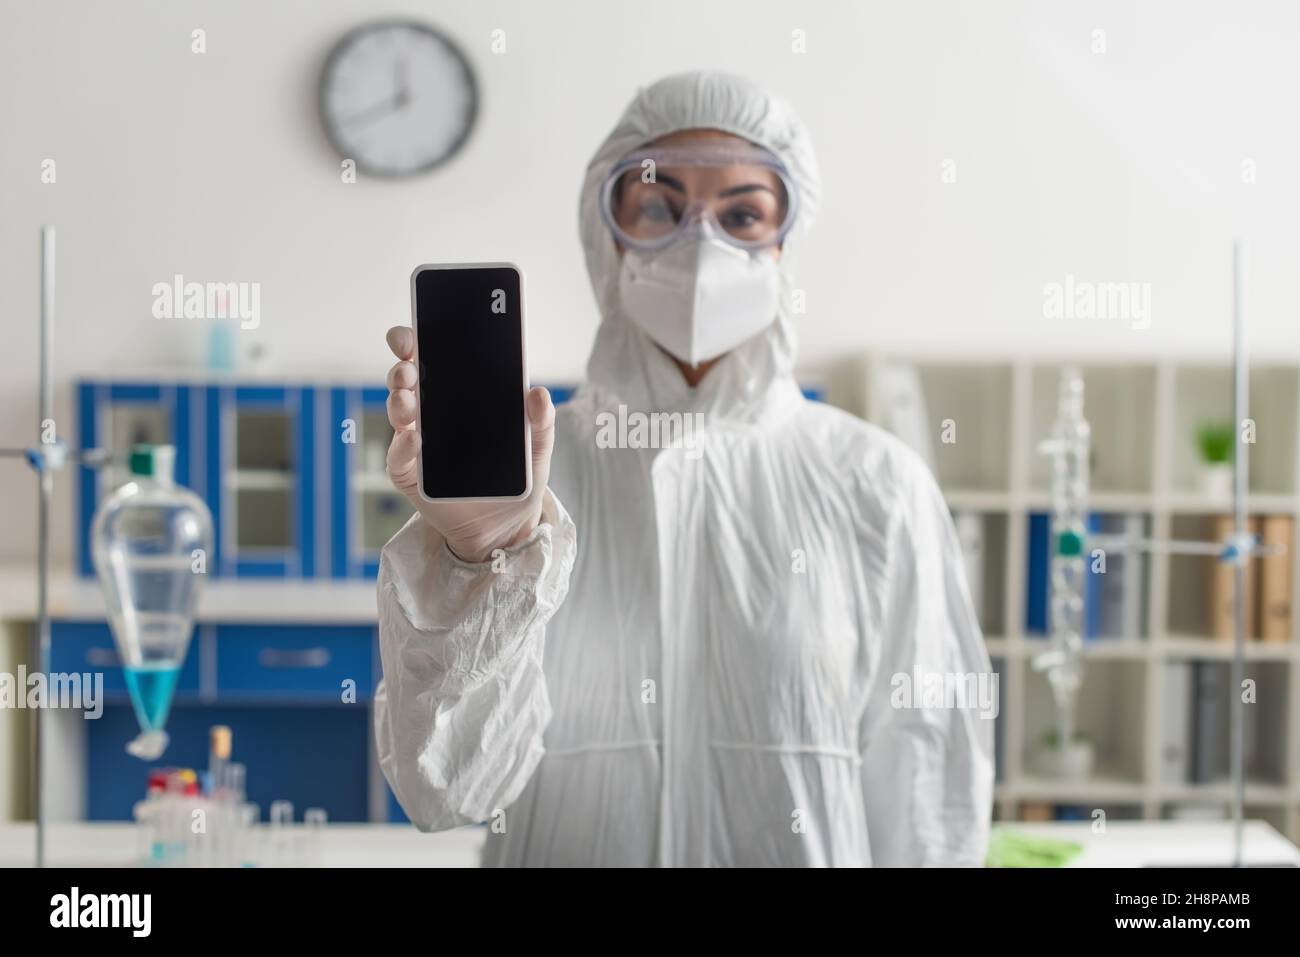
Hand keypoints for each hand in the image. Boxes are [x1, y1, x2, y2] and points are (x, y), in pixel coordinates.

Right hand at [383, 326, 555, 562]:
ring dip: (399, 402)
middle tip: (407, 365)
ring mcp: (417, 443)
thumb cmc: (518, 475)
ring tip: (408, 399)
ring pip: (399, 414)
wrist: (508, 523)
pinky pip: (399, 458)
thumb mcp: (538, 446)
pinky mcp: (411, 475)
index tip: (412, 332)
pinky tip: (413, 439)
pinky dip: (402, 447)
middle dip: (402, 368)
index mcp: (457, 397)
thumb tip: (537, 393)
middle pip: (407, 382)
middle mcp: (431, 414)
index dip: (416, 344)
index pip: (431, 361)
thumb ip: (541, 420)